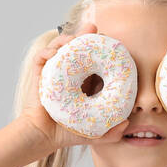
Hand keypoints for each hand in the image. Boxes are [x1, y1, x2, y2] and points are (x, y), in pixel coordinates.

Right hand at [19, 21, 130, 149]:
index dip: (103, 48)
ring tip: (74, 39)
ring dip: (67, 39)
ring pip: (61, 47)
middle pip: (79, 47)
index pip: (96, 59)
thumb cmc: (68, 132)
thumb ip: (113, 132)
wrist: (44, 137)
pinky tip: (53, 53)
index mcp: (87, 81)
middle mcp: (72, 73)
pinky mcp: (40, 74)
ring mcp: (55, 71)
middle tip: (93, 29)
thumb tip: (127, 123)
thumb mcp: (96, 133)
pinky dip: (47, 51)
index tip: (112, 41)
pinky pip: (42, 57)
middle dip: (86, 35)